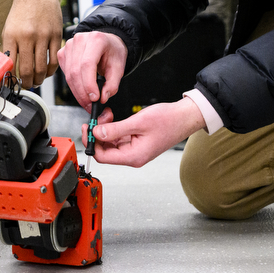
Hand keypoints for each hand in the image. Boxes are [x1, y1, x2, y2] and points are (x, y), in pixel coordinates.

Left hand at [0, 0, 62, 87]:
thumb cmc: (22, 9)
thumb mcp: (8, 27)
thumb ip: (9, 46)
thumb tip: (10, 68)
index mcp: (12, 35)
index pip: (10, 65)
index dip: (11, 79)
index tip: (12, 85)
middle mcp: (27, 36)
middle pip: (27, 70)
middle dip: (26, 84)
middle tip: (26, 86)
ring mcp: (43, 36)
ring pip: (41, 68)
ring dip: (38, 80)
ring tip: (36, 82)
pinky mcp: (56, 35)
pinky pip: (55, 60)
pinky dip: (51, 70)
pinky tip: (47, 72)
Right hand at [57, 30, 127, 105]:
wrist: (107, 43)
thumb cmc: (112, 51)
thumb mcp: (119, 67)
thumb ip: (112, 84)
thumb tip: (103, 97)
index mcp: (96, 39)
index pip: (87, 64)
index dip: (89, 84)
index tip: (94, 98)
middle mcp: (80, 40)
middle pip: (75, 72)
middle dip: (82, 93)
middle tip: (90, 105)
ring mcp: (69, 46)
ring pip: (68, 75)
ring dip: (77, 92)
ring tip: (87, 101)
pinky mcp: (62, 53)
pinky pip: (65, 74)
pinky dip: (73, 86)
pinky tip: (81, 89)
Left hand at [87, 97, 205, 166]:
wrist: (185, 117)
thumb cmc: (168, 120)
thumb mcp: (138, 122)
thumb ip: (116, 129)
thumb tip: (97, 133)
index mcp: (133, 156)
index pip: (103, 156)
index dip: (92, 142)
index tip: (88, 128)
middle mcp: (133, 156)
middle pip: (105, 150)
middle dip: (98, 133)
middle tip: (97, 118)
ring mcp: (135, 150)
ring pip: (110, 143)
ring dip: (105, 129)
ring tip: (108, 115)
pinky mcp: (136, 142)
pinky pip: (118, 138)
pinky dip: (113, 128)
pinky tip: (114, 118)